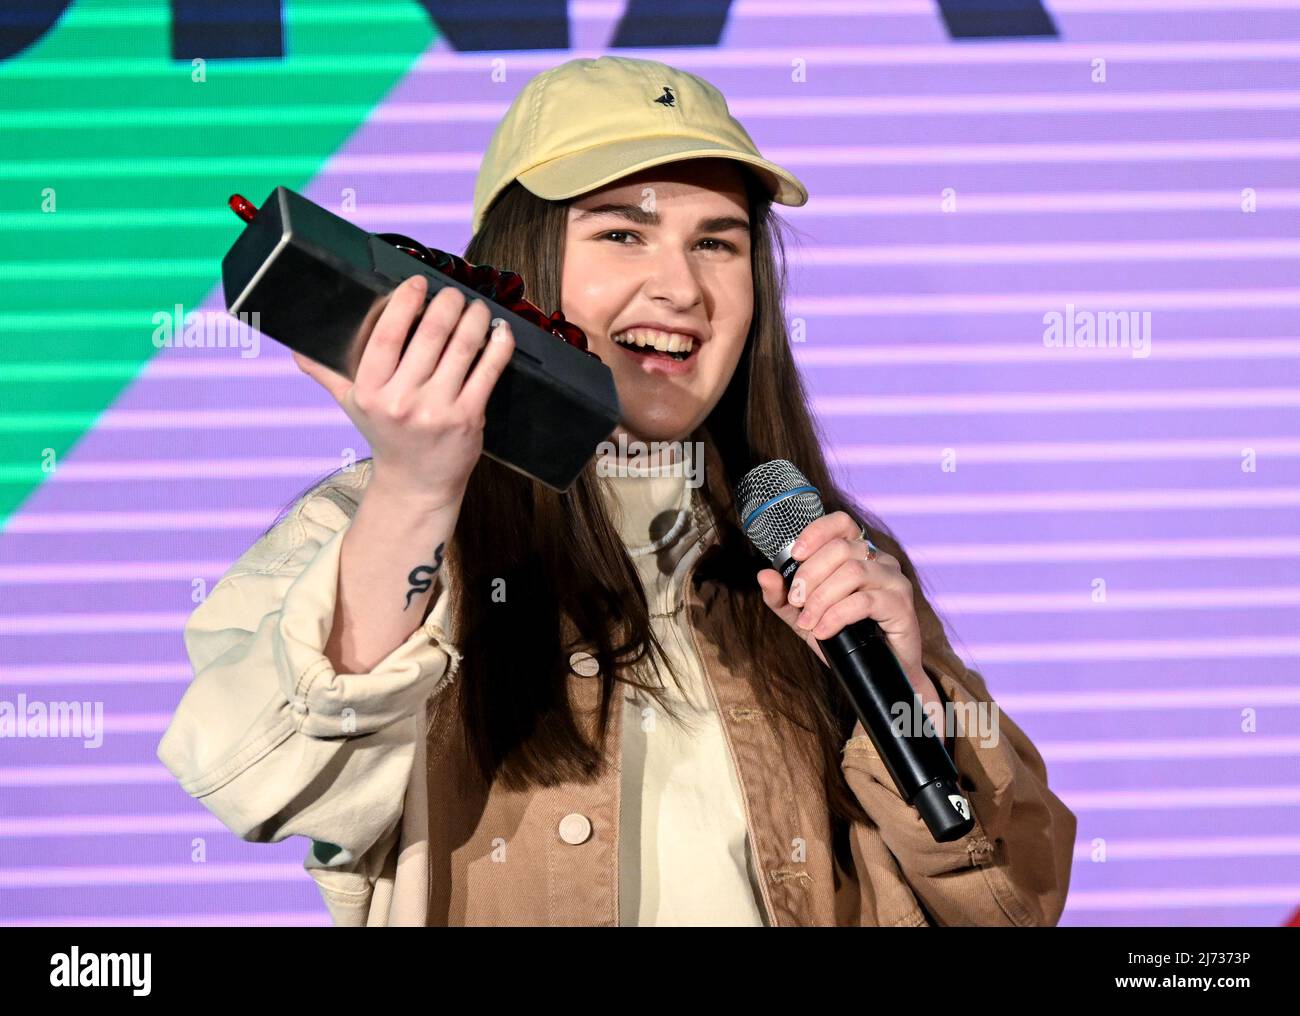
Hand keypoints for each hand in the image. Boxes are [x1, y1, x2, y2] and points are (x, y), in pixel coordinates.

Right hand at [292, 275, 513, 512]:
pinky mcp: (468, 418)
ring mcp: (437, 410)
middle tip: (453, 294)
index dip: (405, 301)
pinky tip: (501, 331)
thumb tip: (297, 347)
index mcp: (370, 390)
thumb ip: (327, 372)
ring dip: (475, 318)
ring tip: (477, 307)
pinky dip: (499, 345)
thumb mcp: (352, 404)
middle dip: (446, 304)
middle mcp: (402, 401)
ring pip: (463, 347)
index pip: (387, 334)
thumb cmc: (386, 435)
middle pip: (430, 334)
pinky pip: (488, 371)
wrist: (416, 483)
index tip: (418, 283)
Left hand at [755, 511, 945, 738]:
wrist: (877, 675)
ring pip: (853, 572)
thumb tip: (764, 575)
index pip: (841, 524)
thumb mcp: (804, 618)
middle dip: (810, 575)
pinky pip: (865, 601)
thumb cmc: (843, 639)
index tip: (794, 555)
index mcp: (858, 554)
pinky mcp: (902, 604)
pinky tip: (823, 631)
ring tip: (809, 621)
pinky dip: (837, 615)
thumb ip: (783, 597)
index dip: (816, 532)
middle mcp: (879, 561)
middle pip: (841, 549)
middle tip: (797, 602)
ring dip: (822, 597)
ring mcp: (894, 580)